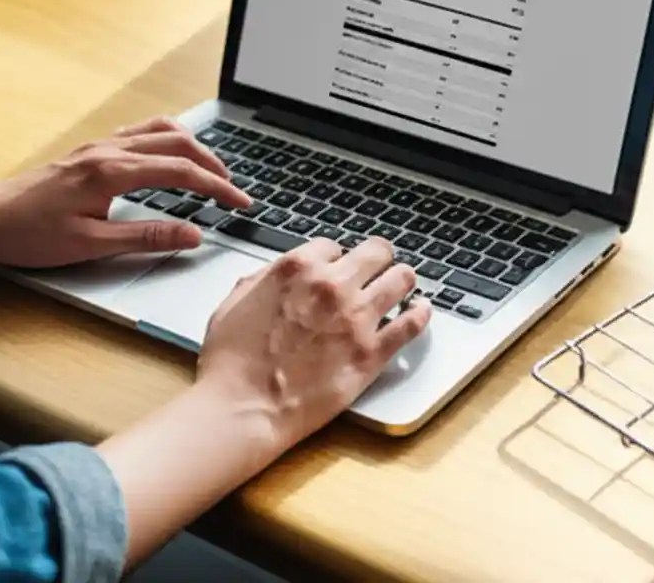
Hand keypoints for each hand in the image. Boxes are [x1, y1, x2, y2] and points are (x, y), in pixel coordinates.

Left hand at [0, 117, 250, 267]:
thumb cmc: (29, 233)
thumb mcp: (91, 245)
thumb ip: (147, 238)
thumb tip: (192, 235)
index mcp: (111, 172)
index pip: (182, 172)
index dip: (218, 188)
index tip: (241, 202)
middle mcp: (108, 151)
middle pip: (179, 143)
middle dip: (214, 163)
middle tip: (234, 189)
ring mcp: (99, 147)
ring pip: (161, 130)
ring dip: (194, 146)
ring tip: (211, 169)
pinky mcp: (92, 151)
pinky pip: (141, 132)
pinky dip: (168, 141)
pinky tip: (172, 157)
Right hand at [195, 237, 430, 448]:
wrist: (244, 408)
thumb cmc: (232, 364)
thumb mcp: (233, 305)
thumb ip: (261, 282)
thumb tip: (275, 276)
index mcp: (297, 269)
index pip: (332, 245)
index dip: (335, 258)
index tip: (338, 267)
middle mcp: (332, 286)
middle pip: (376, 251)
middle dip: (378, 257)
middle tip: (379, 266)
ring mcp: (357, 318)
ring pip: (402, 278)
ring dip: (403, 279)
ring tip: (404, 284)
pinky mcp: (373, 352)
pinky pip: (412, 324)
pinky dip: (421, 313)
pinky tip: (422, 310)